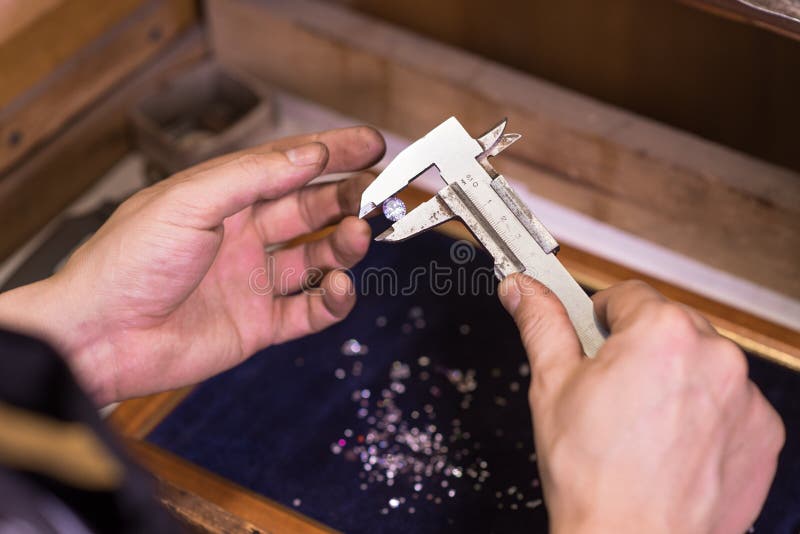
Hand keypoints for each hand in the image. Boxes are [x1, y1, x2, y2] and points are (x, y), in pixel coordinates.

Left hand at [0, 126, 384, 404]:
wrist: (97, 337)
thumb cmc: (126, 261)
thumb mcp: (189, 200)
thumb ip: (253, 176)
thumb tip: (311, 154)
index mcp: (223, 199)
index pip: (288, 166)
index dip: (331, 152)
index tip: (371, 144)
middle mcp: (242, 237)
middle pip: (310, 210)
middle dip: (347, 197)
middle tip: (378, 193)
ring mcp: (251, 282)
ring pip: (316, 258)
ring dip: (344, 245)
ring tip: (361, 235)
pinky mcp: (257, 325)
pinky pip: (308, 310)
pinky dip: (331, 300)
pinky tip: (339, 287)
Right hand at [498, 276, 783, 533]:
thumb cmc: (592, 474)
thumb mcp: (551, 385)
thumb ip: (541, 323)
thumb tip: (522, 291)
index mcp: (661, 331)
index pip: (627, 295)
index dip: (601, 318)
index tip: (594, 338)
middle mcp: (714, 355)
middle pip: (668, 325)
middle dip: (639, 348)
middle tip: (611, 390)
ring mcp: (744, 396)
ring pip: (700, 362)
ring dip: (675, 378)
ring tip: (642, 422)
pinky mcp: (762, 431)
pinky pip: (729, 401)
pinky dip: (704, 413)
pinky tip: (673, 442)